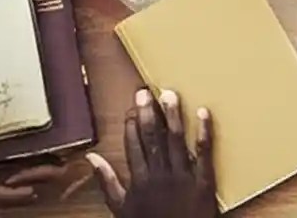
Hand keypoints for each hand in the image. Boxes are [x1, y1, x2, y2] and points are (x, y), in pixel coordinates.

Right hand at [86, 88, 217, 217]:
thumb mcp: (122, 209)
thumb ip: (108, 182)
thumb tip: (91, 158)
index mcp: (139, 181)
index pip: (134, 146)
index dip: (132, 125)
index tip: (132, 106)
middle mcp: (160, 175)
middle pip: (153, 139)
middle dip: (148, 114)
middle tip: (145, 91)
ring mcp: (183, 178)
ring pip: (176, 141)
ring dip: (173, 116)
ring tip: (170, 94)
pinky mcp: (204, 182)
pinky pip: (205, 153)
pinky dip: (204, 132)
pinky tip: (203, 112)